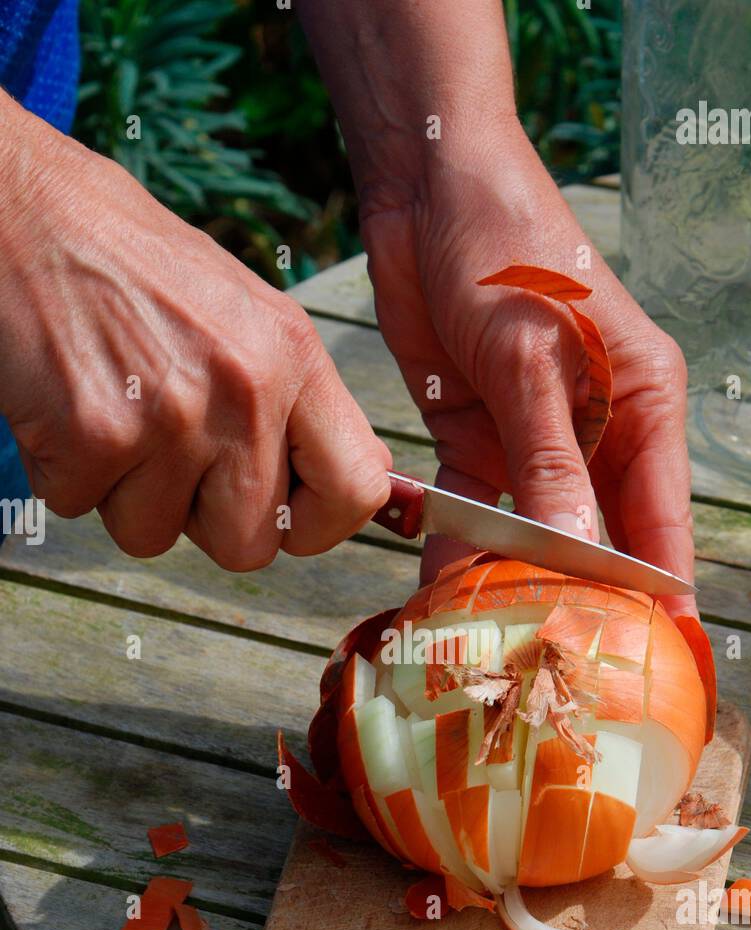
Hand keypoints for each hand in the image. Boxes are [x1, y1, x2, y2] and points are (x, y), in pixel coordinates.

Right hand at [0, 97, 389, 568]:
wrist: (15, 201)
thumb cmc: (121, 255)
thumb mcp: (240, 310)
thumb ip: (289, 399)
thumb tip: (338, 485)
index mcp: (292, 355)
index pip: (356, 489)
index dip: (316, 525)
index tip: (283, 517)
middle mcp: (245, 389)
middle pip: (251, 546)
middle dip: (202, 519)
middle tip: (167, 454)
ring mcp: (171, 416)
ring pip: (155, 536)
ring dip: (122, 492)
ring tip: (109, 408)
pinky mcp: (94, 435)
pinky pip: (80, 506)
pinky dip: (60, 469)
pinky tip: (61, 400)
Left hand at [360, 122, 695, 615]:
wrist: (427, 187)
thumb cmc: (502, 245)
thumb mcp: (529, 356)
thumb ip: (549, 459)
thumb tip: (577, 553)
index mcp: (645, 408)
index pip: (664, 525)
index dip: (654, 596)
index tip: (641, 664)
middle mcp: (598, 434)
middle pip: (597, 541)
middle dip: (573, 602)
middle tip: (546, 670)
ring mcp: (536, 441)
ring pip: (530, 536)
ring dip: (507, 583)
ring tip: (484, 647)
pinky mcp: (477, 437)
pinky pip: (471, 510)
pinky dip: (454, 547)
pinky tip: (434, 592)